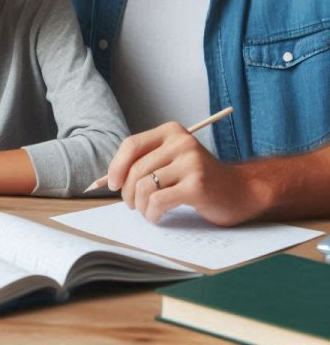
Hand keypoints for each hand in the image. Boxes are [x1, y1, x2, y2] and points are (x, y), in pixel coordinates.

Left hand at [107, 122, 265, 225]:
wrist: (243, 191)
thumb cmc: (201, 178)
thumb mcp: (172, 161)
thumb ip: (144, 164)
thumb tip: (105, 180)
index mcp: (171, 132)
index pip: (131, 145)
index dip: (116, 166)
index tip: (112, 184)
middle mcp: (181, 143)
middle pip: (136, 168)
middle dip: (127, 191)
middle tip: (131, 204)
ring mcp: (190, 163)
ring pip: (144, 186)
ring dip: (139, 205)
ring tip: (146, 211)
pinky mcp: (197, 186)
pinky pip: (158, 201)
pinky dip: (151, 213)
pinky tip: (156, 216)